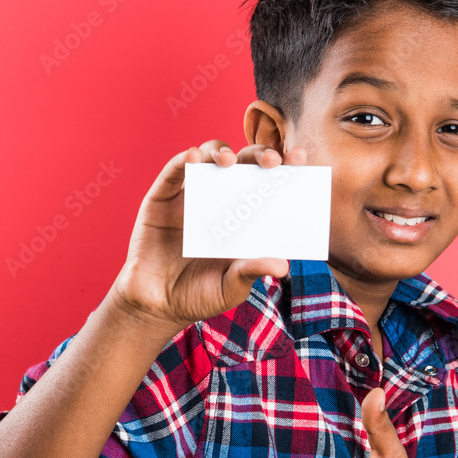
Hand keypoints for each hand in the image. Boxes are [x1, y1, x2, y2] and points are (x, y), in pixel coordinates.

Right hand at [106, 139, 307, 333]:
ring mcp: (192, 194)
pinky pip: (174, 171)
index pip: (268, 183)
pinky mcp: (162, 196)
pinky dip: (185, 159)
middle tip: (272, 161)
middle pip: (244, 163)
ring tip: (229, 161)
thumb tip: (282, 265)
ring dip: (221, 152)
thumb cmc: (199, 294)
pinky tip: (194, 157)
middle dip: (260, 154)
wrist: (157, 305)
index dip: (284, 167)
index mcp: (244, 215)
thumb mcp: (231, 286)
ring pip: (210, 157)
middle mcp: (221, 198)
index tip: (301, 159)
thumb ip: (251, 271)